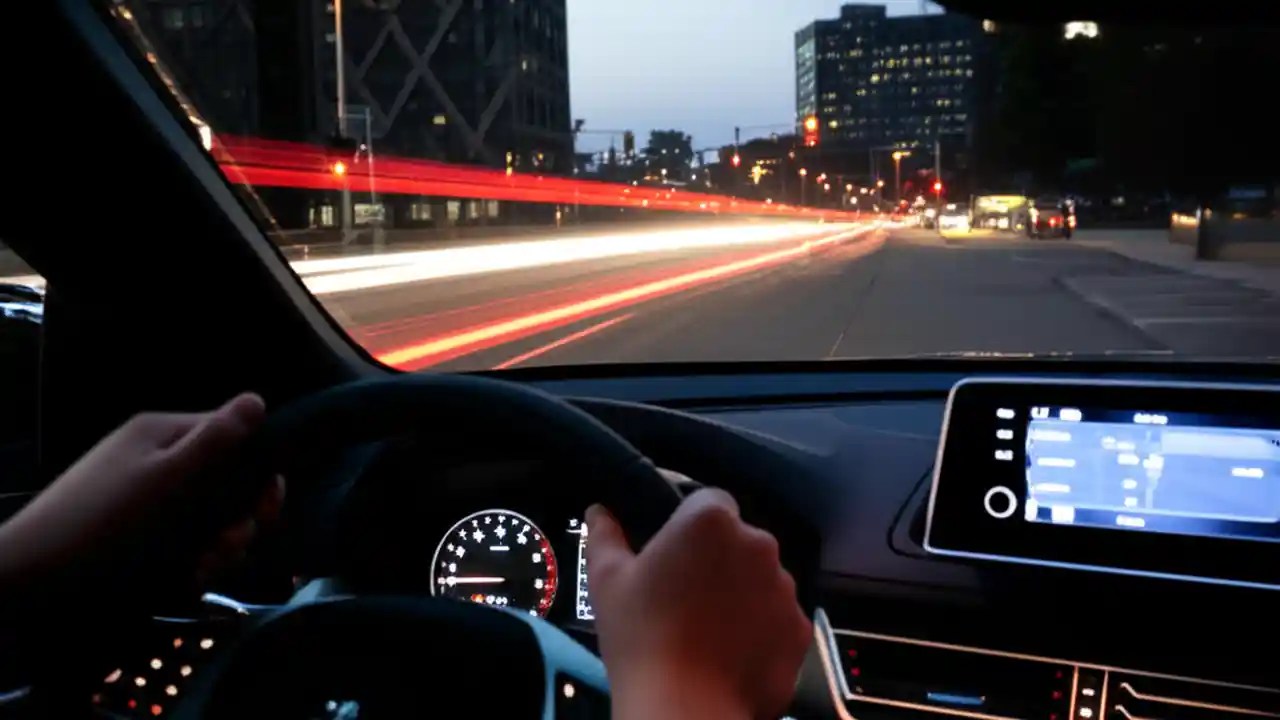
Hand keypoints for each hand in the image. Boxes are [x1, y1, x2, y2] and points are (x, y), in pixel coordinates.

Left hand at [0, 393, 283, 602]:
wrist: (33, 578)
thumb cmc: (103, 521)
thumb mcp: (166, 478)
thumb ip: (215, 442)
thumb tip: (258, 399)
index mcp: (163, 436)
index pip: (231, 438)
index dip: (257, 470)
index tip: (267, 506)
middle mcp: (158, 463)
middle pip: (226, 484)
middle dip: (239, 518)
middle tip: (230, 543)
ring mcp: (149, 502)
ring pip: (211, 520)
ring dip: (220, 547)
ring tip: (203, 568)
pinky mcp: (142, 538)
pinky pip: (187, 545)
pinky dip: (195, 563)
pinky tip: (186, 579)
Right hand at [586, 489, 811, 719]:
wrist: (684, 708)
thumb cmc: (641, 636)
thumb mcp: (608, 581)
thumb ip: (605, 536)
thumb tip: (598, 511)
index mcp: (710, 521)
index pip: (709, 501)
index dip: (691, 526)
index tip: (674, 554)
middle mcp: (758, 544)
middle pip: (740, 540)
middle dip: (719, 560)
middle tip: (686, 596)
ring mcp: (785, 588)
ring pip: (762, 579)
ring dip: (743, 594)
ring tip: (709, 630)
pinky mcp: (801, 629)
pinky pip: (779, 618)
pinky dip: (762, 629)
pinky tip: (732, 652)